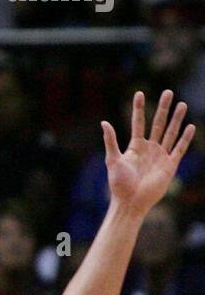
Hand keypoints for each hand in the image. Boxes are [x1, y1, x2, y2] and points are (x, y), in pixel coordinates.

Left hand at [102, 89, 194, 217]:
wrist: (130, 202)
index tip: (139, 93)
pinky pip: (179, 149)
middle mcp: (149, 149)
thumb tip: (104, 122)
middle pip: (158, 123)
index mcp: (135, 146)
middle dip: (163, 108)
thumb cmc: (119, 184)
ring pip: (170, 133)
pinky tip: (190, 126)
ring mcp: (160, 156)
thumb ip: (111, 141)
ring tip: (182, 104)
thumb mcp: (113, 160)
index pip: (138, 122)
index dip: (139, 108)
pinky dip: (185, 138)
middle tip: (168, 92)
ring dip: (176, 119)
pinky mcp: (170, 166)